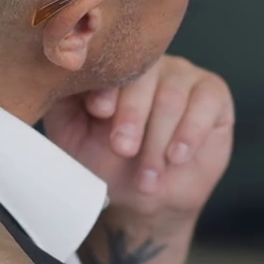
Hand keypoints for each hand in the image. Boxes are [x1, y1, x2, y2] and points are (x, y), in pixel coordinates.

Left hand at [44, 56, 233, 221]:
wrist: (143, 200)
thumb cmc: (104, 162)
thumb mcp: (72, 133)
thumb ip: (63, 100)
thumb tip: (49, 72)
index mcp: (115, 67)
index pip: (113, 63)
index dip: (107, 87)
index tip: (98, 113)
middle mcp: (150, 65)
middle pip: (145, 75)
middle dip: (133, 116)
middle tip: (123, 149)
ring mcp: (184, 76)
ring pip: (173, 95)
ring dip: (158, 140)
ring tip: (148, 176)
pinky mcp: (214, 94)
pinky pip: (206, 102)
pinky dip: (190, 132)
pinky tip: (176, 156)